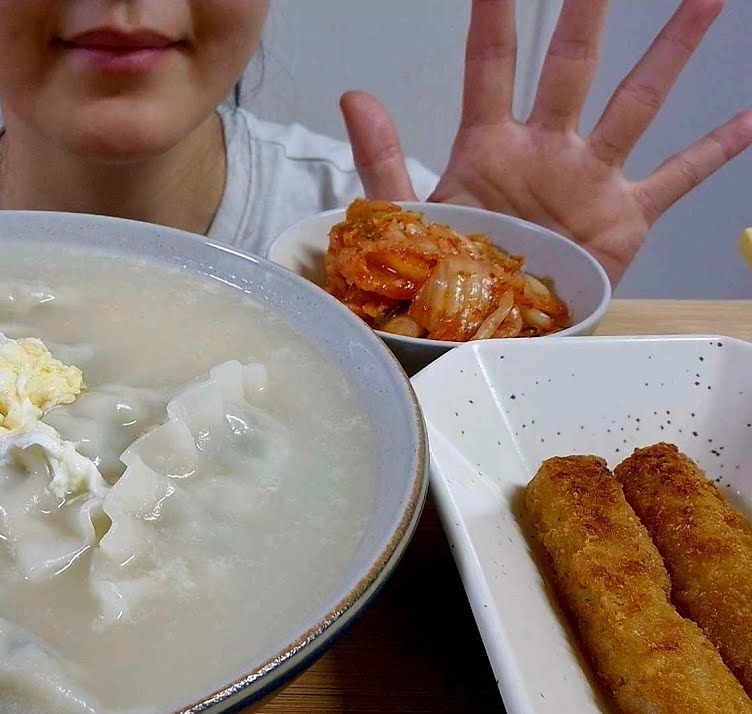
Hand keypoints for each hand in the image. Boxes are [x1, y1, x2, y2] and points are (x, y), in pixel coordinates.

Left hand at [339, 0, 751, 284]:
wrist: (491, 328)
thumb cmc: (451, 269)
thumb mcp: (409, 215)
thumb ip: (382, 158)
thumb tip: (354, 96)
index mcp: (488, 147)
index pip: (491, 68)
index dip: (494, 19)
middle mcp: (545, 149)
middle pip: (570, 67)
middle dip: (586, 15)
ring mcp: (589, 177)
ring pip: (637, 103)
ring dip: (669, 54)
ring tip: (705, 1)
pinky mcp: (624, 216)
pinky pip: (677, 176)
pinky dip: (716, 150)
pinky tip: (749, 118)